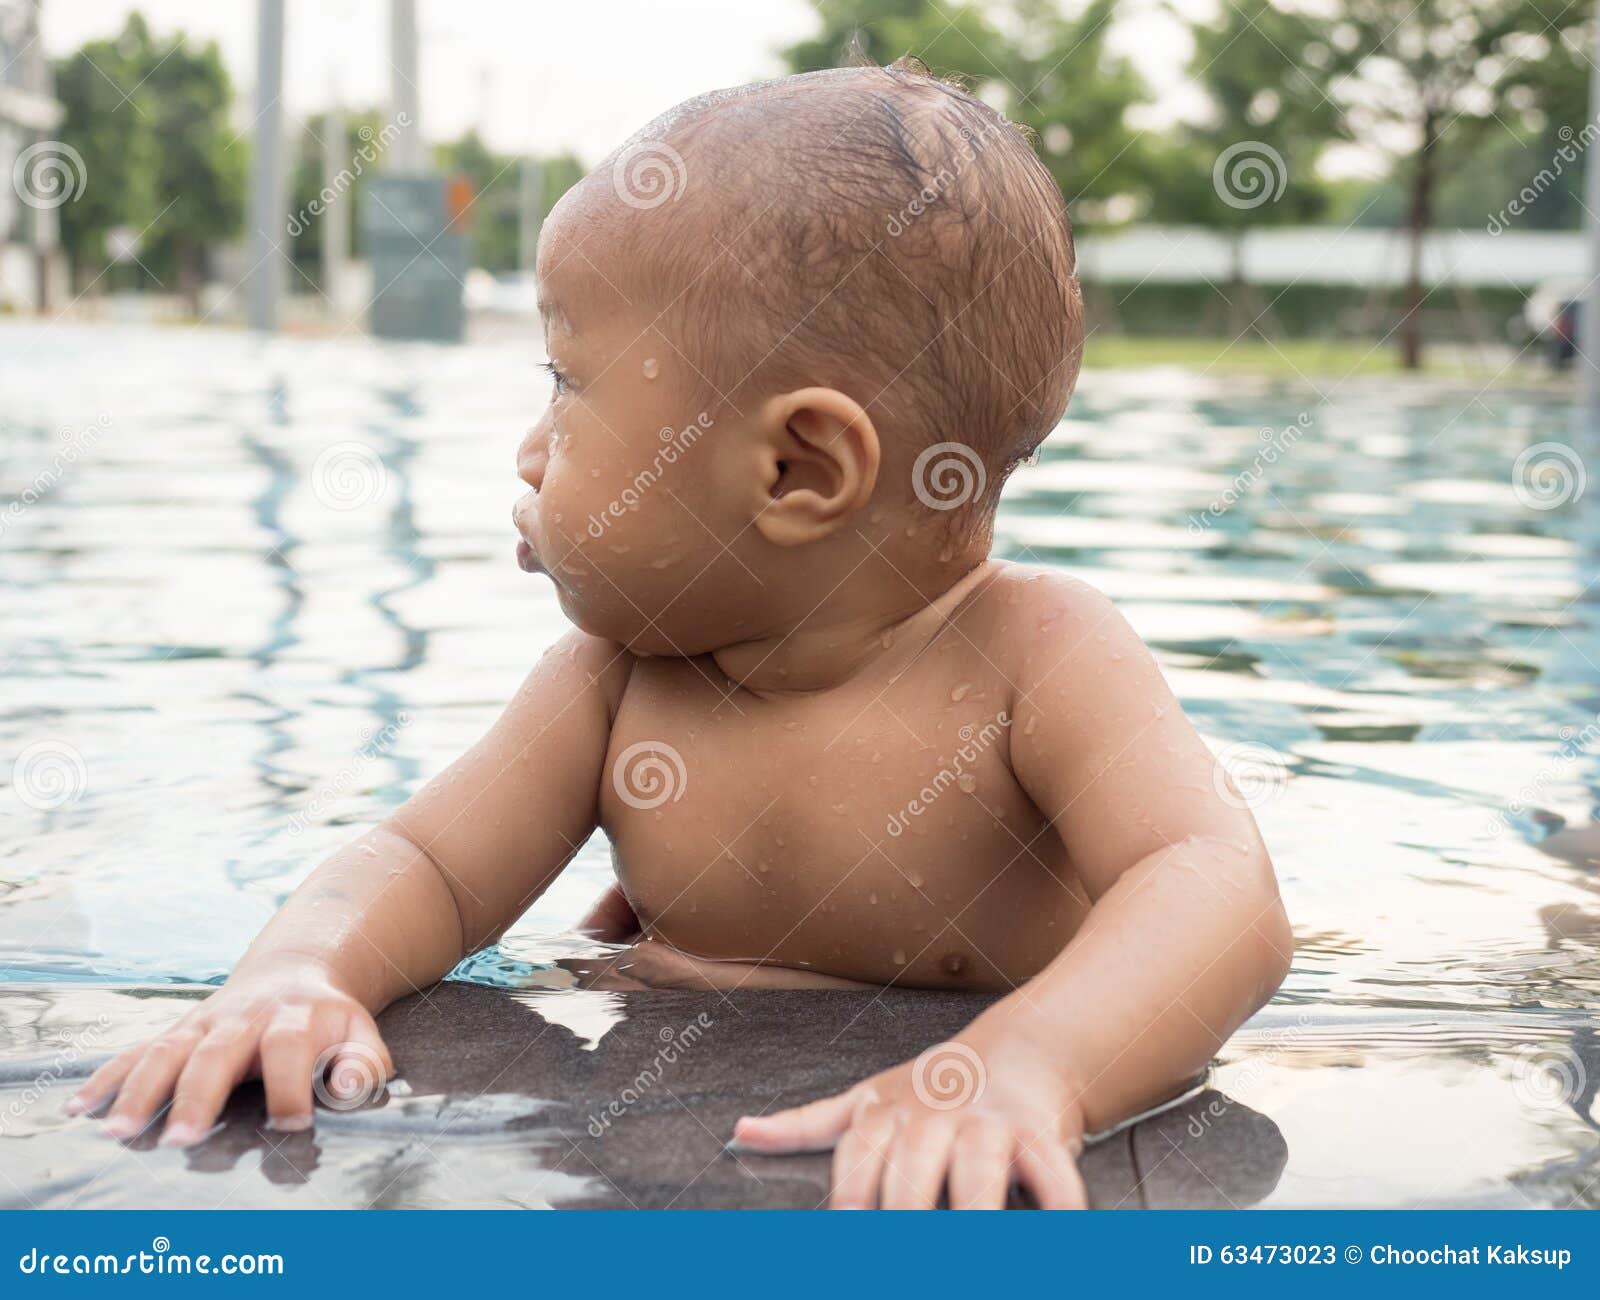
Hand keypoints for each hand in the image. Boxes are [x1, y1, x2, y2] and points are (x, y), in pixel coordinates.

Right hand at [66, 961, 392, 1146]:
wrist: (294, 973)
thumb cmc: (330, 1022)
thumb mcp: (360, 1034)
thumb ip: (365, 1063)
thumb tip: (345, 1086)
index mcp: (297, 1018)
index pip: (289, 1047)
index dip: (290, 1085)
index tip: (287, 1124)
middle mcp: (244, 1019)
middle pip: (217, 1052)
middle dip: (197, 1096)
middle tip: (180, 1140)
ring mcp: (205, 1024)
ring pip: (166, 1052)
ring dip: (139, 1091)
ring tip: (118, 1132)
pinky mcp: (177, 1033)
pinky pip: (137, 1052)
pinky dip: (107, 1078)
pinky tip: (79, 1109)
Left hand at [731, 1024, 1087, 1208]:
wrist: (1021, 1052)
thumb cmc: (932, 1093)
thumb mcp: (865, 1103)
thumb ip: (806, 1125)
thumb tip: (741, 1132)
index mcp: (886, 1116)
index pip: (858, 1161)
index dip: (852, 1202)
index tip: (851, 1232)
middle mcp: (934, 1119)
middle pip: (913, 1169)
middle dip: (906, 1213)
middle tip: (904, 1243)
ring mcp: (989, 1126)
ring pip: (978, 1170)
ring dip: (974, 1211)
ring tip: (969, 1238)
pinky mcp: (1041, 1136)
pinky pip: (1052, 1174)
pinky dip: (1058, 1207)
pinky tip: (1054, 1231)